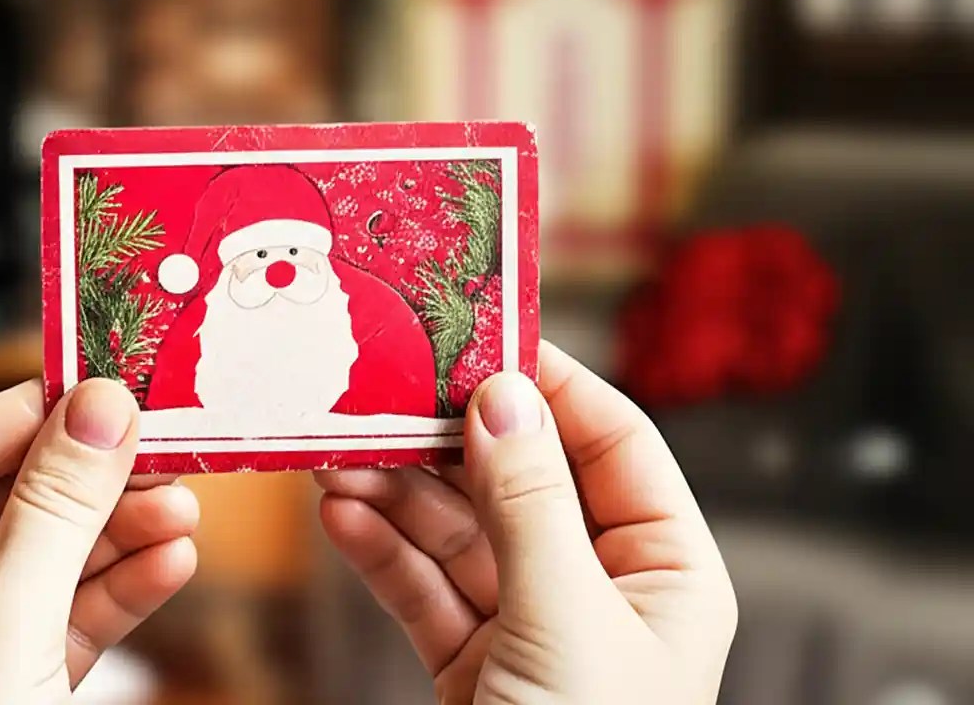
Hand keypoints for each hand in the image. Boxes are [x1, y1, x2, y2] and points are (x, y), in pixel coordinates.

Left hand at [0, 379, 198, 704]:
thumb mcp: (3, 622)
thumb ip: (56, 509)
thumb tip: (101, 405)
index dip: (35, 409)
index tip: (114, 381)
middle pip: (16, 500)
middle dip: (97, 476)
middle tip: (169, 443)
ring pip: (58, 555)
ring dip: (125, 529)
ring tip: (186, 508)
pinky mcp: (22, 679)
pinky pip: (79, 613)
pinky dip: (128, 586)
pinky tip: (174, 560)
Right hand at [316, 342, 736, 703]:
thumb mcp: (563, 623)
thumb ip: (529, 508)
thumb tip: (503, 398)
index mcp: (665, 571)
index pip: (614, 444)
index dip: (552, 385)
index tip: (483, 339)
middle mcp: (600, 590)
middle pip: (521, 483)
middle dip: (448, 443)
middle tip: (386, 395)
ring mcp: (531, 626)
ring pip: (459, 535)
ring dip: (399, 495)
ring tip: (339, 456)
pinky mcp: (473, 665)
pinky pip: (425, 591)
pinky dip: (382, 554)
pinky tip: (342, 517)